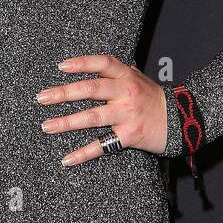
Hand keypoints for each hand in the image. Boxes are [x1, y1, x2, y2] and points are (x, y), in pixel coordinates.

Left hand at [35, 52, 168, 166]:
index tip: (60, 67)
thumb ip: (120, 71)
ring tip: (46, 126)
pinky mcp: (129, 136)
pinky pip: (102, 145)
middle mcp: (126, 93)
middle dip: (63, 93)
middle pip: (90, 89)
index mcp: (127, 76)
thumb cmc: (155, 99)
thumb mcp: (140, 79)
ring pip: (91, 118)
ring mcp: (127, 115)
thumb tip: (99, 63)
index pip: (102, 63)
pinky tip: (67, 159)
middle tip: (42, 98)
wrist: (181, 120)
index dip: (81, 63)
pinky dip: (83, 154)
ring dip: (66, 122)